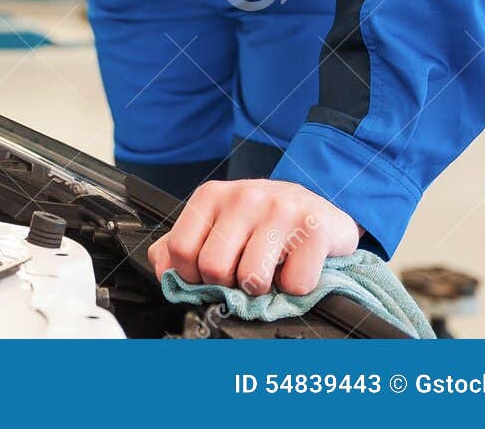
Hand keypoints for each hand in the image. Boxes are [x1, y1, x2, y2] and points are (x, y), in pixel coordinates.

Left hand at [147, 179, 360, 296]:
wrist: (320, 212)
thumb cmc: (264, 223)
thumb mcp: (217, 225)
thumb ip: (182, 246)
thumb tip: (164, 271)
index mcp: (211, 196)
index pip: (180, 249)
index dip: (192, 275)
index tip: (208, 275)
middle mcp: (244, 196)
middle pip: (214, 267)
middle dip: (228, 284)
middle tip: (243, 273)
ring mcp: (280, 209)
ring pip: (252, 279)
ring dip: (262, 289)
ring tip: (270, 270)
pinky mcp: (314, 227)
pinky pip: (294, 285)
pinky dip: (296, 288)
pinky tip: (296, 267)